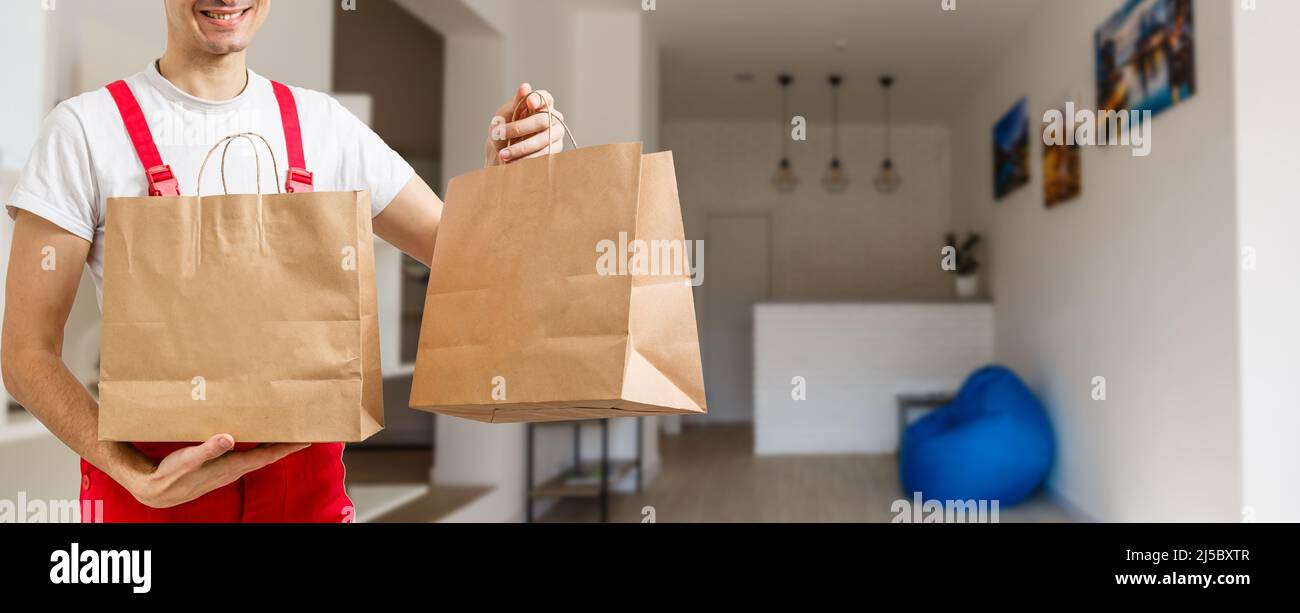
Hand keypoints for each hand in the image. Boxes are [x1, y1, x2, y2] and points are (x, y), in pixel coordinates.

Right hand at [122, 434, 308, 508]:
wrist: (158, 491)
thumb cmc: (172, 475)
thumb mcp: (188, 459)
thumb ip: (208, 449)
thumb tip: (228, 438)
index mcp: (232, 465)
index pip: (267, 455)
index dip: (287, 447)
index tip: (306, 438)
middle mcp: (236, 468)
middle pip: (268, 454)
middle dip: (286, 443)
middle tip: (303, 428)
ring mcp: (230, 469)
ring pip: (259, 455)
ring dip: (274, 444)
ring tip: (286, 430)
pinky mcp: (222, 467)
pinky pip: (248, 455)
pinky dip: (258, 445)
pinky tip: (257, 437)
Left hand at [484, 83, 566, 166]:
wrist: (502, 155)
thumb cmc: (503, 131)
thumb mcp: (504, 115)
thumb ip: (516, 102)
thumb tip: (525, 87)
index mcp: (541, 104)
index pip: (545, 98)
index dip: (538, 99)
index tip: (529, 103)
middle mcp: (553, 118)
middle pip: (542, 120)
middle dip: (519, 128)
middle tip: (500, 134)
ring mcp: (556, 135)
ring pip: (543, 140)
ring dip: (521, 148)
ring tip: (503, 154)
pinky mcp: (555, 151)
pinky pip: (543, 155)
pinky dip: (526, 159)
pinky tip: (512, 162)